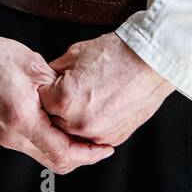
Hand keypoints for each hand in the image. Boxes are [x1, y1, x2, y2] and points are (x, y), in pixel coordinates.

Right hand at [0, 33, 114, 174]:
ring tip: (85, 135)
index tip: (104, 148)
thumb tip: (80, 105)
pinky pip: (35, 147)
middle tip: (100, 144)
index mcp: (21, 118)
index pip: (61, 152)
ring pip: (45, 157)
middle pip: (54, 161)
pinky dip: (53, 143)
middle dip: (82, 156)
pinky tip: (64, 128)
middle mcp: (12, 135)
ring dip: (68, 150)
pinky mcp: (5, 134)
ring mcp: (6, 137)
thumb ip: (60, 91)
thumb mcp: (35, 66)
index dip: (87, 154)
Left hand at [38, 33, 175, 146]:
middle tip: (71, 90)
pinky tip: (99, 107)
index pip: (41, 101)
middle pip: (54, 121)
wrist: (150, 62)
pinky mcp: (114, 138)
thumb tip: (45, 79)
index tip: (52, 84)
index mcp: (64, 99)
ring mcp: (97, 133)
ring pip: (72, 134)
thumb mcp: (75, 54)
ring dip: (73, 120)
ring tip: (87, 98)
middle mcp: (79, 122)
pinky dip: (92, 126)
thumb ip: (55, 71)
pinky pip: (93, 138)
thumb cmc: (116, 54)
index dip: (46, 90)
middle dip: (57, 107)